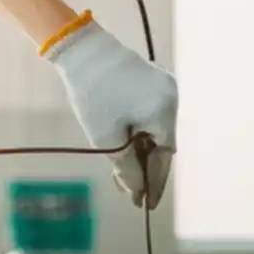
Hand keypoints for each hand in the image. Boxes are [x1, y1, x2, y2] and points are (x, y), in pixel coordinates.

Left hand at [46, 19, 176, 207]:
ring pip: (157, 132)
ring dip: (142, 153)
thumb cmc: (92, 93)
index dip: (155, 183)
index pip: (164, 158)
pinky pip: (153, 116)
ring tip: (122, 175)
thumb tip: (137, 191)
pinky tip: (126, 149)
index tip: (146, 205)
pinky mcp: (155, 83)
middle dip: (146, 170)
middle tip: (132, 196)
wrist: (81, 48)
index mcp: (164, 112)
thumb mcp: (106, 138)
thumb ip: (126, 168)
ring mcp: (166, 89)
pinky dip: (141, 134)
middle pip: (163, 146)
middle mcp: (172, 99)